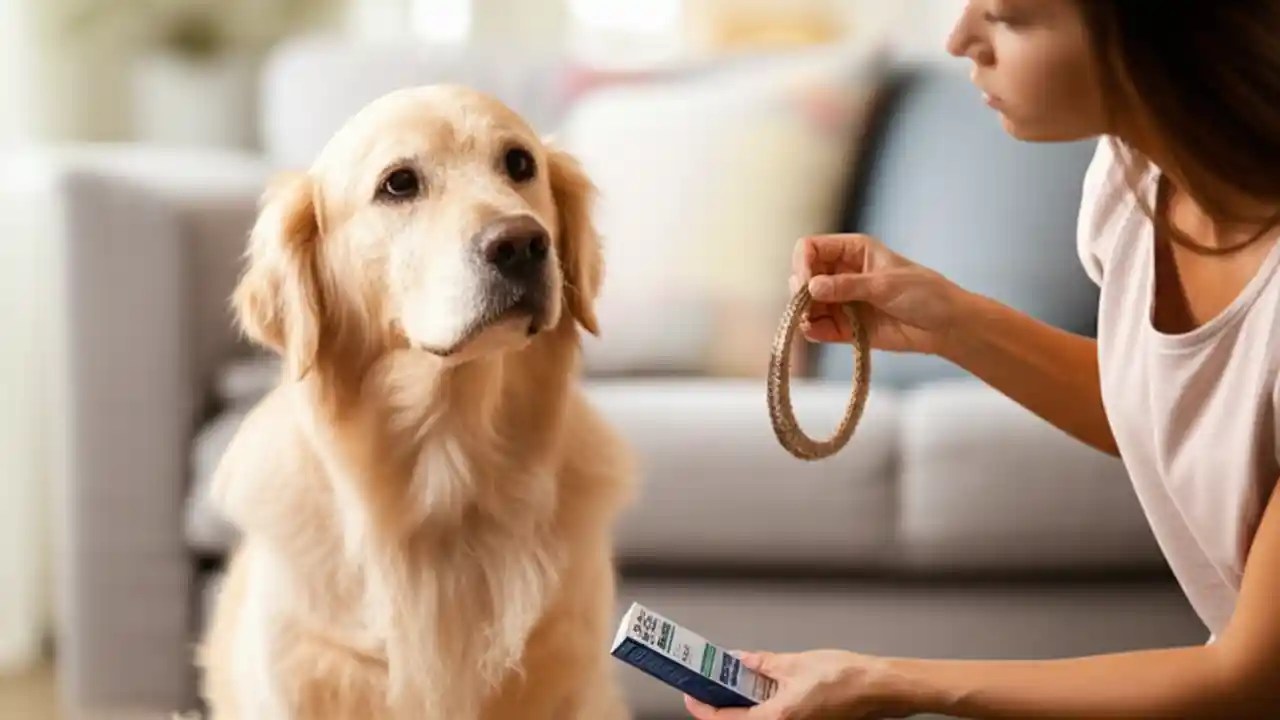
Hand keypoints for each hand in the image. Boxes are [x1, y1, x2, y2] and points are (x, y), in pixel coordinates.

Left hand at [683, 650, 905, 719]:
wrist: (879, 688)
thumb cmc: (847, 679)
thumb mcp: (794, 663)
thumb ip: (762, 664)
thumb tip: (742, 661)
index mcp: (778, 719)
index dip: (703, 709)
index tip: (691, 695)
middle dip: (722, 705)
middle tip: (707, 685)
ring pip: (758, 719)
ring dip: (742, 703)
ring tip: (731, 681)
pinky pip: (774, 716)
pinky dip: (762, 702)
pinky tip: (760, 685)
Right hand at [789, 234, 967, 355]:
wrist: (946, 327)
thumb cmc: (924, 294)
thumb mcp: (886, 284)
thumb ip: (848, 286)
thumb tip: (812, 287)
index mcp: (853, 251)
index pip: (811, 248)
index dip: (803, 263)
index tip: (806, 283)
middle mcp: (842, 274)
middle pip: (803, 276)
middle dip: (801, 291)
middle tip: (808, 306)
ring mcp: (842, 301)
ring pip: (807, 304)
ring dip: (804, 313)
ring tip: (812, 323)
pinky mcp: (845, 326)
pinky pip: (818, 327)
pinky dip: (812, 330)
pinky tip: (817, 333)